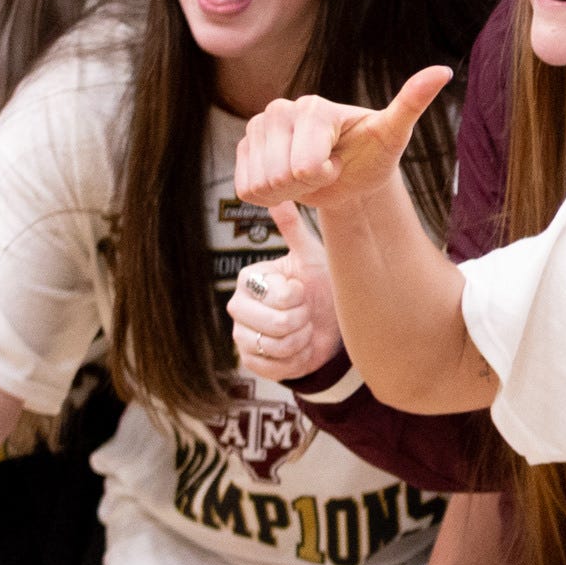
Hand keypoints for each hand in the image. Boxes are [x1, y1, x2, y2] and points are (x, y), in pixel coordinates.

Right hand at [230, 205, 342, 382]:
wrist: (328, 323)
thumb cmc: (318, 284)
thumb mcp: (310, 255)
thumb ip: (293, 228)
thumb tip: (280, 197)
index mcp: (249, 279)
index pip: (279, 295)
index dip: (299, 296)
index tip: (303, 289)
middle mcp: (238, 307)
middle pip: (277, 323)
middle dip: (302, 319)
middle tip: (305, 309)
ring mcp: (241, 337)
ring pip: (278, 346)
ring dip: (302, 338)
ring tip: (303, 326)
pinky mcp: (250, 363)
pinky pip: (278, 367)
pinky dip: (298, 358)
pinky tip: (300, 345)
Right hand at [233, 69, 449, 214]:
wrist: (351, 175)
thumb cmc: (373, 153)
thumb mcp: (394, 133)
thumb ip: (411, 102)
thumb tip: (443, 71)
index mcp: (313, 107)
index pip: (304, 164)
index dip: (324, 173)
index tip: (338, 161)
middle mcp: (280, 111)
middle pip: (279, 175)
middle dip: (305, 184)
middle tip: (325, 169)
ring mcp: (257, 129)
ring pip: (260, 185)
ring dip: (287, 191)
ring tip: (308, 173)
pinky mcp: (243, 150)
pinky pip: (245, 190)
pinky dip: (268, 197)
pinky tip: (287, 180)